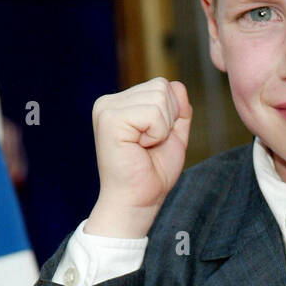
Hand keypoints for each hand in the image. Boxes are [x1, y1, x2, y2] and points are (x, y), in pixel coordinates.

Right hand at [89, 77, 192, 235]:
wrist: (138, 201)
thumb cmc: (153, 173)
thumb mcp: (173, 135)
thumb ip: (178, 110)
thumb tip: (178, 85)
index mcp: (122, 102)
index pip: (164, 85)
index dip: (172, 114)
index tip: (154, 140)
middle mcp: (110, 101)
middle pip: (162, 87)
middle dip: (168, 120)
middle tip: (150, 145)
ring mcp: (107, 108)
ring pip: (160, 97)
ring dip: (162, 128)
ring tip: (144, 147)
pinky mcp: (110, 118)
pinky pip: (153, 113)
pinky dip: (156, 133)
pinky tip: (140, 147)